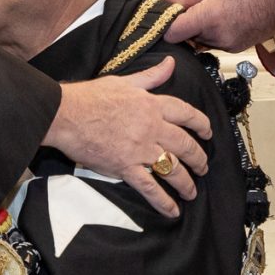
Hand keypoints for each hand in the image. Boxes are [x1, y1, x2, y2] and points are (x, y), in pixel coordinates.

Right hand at [43, 58, 212, 218]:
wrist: (66, 115)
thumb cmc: (90, 97)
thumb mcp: (123, 81)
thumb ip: (150, 76)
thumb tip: (170, 64)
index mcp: (152, 105)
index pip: (186, 113)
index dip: (201, 124)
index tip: (208, 132)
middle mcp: (151, 127)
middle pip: (185, 145)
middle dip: (199, 159)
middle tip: (203, 167)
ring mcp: (140, 149)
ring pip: (173, 169)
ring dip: (186, 183)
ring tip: (191, 191)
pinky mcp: (125, 168)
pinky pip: (150, 188)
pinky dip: (163, 201)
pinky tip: (173, 211)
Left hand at [161, 0, 274, 50]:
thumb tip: (165, 0)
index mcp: (210, 17)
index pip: (171, 33)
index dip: (166, 22)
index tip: (168, 11)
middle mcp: (218, 36)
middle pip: (185, 35)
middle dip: (185, 19)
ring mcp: (228, 44)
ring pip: (199, 38)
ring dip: (200, 24)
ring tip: (216, 4)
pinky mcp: (237, 47)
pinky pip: (215, 40)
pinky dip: (214, 29)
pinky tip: (227, 13)